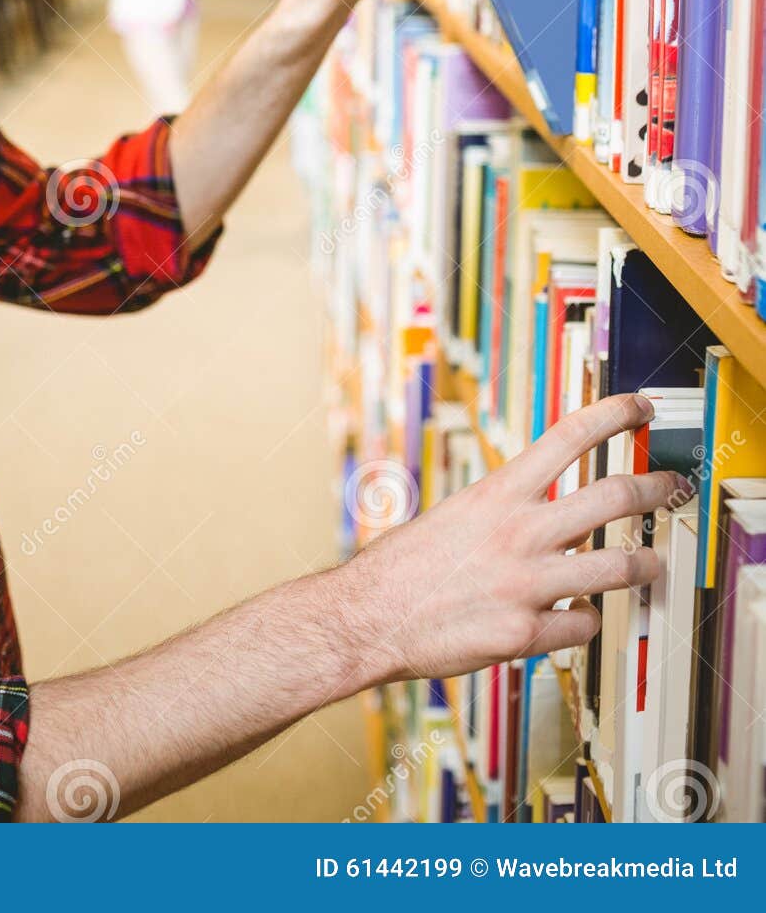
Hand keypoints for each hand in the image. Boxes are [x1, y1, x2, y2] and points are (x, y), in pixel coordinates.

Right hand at [342, 393, 691, 682]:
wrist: (369, 616)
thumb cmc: (405, 566)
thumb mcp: (456, 513)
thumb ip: (508, 509)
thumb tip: (554, 510)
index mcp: (498, 493)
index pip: (570, 436)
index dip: (614, 414)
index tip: (639, 407)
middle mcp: (520, 532)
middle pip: (614, 496)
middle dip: (656, 487)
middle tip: (672, 485)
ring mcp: (527, 583)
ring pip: (618, 566)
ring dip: (644, 563)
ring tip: (653, 562)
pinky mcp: (526, 632)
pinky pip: (583, 623)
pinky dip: (584, 619)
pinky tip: (576, 617)